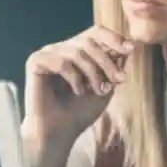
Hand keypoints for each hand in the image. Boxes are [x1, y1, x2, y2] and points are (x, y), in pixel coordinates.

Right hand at [23, 26, 133, 146]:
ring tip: (99, 91)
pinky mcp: (35, 62)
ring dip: (94, 72)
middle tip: (119, 79)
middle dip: (107, 61)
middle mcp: (61, 49)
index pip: (95, 33)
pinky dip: (75, 78)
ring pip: (77, 51)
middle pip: (89, 41)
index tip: (130, 49)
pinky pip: (62, 62)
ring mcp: (47, 54)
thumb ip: (115, 67)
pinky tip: (78, 92)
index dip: (114, 38)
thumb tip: (129, 47)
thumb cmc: (80, 112)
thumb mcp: (106, 87)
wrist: (58, 133)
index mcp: (76, 51)